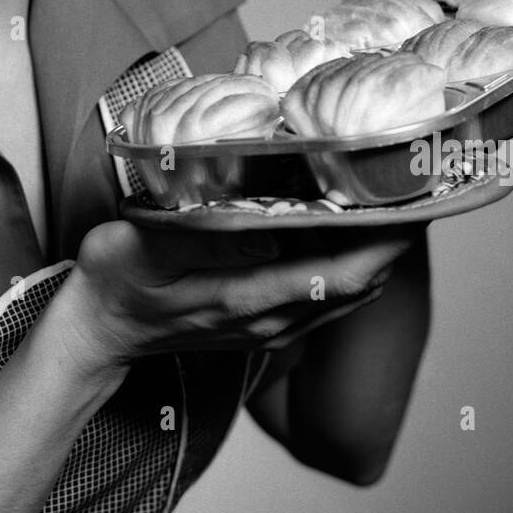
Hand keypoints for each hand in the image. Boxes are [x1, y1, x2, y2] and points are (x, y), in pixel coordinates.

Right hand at [63, 221, 415, 369]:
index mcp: (248, 298)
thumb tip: (266, 230)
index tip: (415, 200)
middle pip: (360, 284)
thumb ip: (201, 237)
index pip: (344, 275)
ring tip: (393, 198)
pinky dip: (351, 265)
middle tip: (415, 181)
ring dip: (377, 251)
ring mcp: (272, 327)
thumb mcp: (142, 248)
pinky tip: (350, 231)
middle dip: (394, 237)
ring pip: (348, 293)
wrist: (97, 331)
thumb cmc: (114, 281)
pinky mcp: (265, 323)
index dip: (388, 242)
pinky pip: (327, 297)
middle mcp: (272, 320)